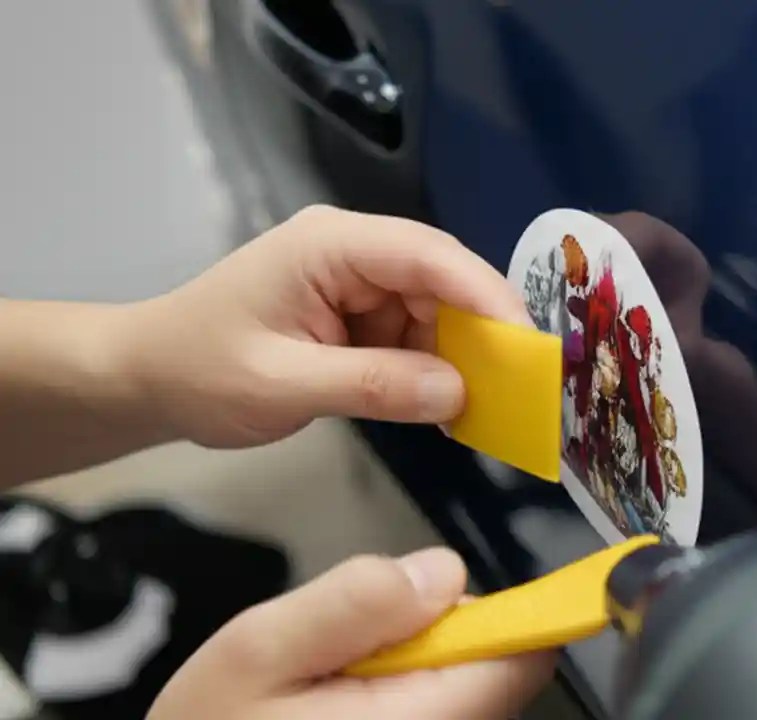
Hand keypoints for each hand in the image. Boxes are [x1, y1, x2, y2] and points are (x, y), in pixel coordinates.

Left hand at [122, 205, 529, 447]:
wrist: (147, 378)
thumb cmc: (200, 370)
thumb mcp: (283, 384)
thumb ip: (372, 385)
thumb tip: (459, 392)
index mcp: (330, 246)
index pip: (426, 256)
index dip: (486, 295)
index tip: (528, 345)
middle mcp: (353, 253)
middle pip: (443, 280)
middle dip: (484, 332)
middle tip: (523, 388)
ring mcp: (358, 283)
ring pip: (438, 311)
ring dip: (464, 358)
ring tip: (493, 407)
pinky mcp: (360, 315)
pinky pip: (416, 337)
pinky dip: (436, 372)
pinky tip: (451, 409)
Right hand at [149, 547, 554, 719]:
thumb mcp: (258, 651)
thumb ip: (355, 602)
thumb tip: (445, 572)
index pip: (522, 662)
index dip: (507, 615)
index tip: (446, 603)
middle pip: (499, 677)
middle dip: (443, 640)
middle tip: (353, 647)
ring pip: (467, 697)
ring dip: (420, 671)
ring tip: (335, 683)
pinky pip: (437, 714)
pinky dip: (406, 697)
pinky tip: (340, 706)